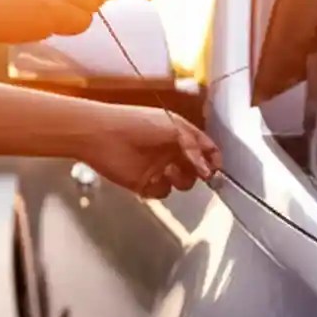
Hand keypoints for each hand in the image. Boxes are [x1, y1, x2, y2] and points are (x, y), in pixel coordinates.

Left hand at [80, 104, 222, 198]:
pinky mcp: (145, 183)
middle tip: (200, 174)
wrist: (100, 135)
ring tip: (169, 172)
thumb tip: (207, 169)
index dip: (214, 158)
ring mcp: (159, 167)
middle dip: (200, 172)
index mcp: (180, 133)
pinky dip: (159, 188)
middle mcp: (171, 150)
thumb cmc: (135, 124)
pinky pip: (162, 192)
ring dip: (180, 180)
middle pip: (197, 168)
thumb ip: (195, 149)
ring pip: (182, 182)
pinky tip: (151, 178)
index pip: (205, 148)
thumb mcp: (174, 129)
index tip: (216, 168)